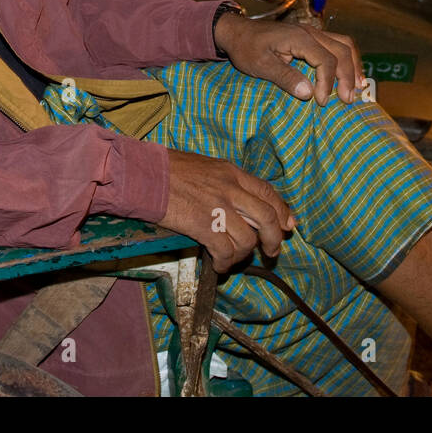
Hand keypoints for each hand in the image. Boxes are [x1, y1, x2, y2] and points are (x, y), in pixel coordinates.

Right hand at [158, 149, 295, 271]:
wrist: (143, 173)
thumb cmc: (167, 169)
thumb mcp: (204, 167)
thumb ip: (224, 182)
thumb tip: (239, 202)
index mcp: (231, 172)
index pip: (267, 192)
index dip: (282, 211)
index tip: (288, 225)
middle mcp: (230, 188)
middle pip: (266, 218)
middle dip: (274, 239)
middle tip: (272, 252)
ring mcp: (218, 208)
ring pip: (248, 239)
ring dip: (243, 255)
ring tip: (232, 259)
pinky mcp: (203, 226)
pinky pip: (225, 251)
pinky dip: (225, 263)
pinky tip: (218, 265)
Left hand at [214, 13, 363, 105]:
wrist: (237, 31)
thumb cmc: (246, 48)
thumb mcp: (260, 65)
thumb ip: (284, 77)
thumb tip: (308, 93)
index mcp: (300, 38)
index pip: (326, 60)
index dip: (328, 83)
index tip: (321, 102)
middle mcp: (311, 32)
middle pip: (342, 50)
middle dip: (348, 76)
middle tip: (348, 100)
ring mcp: (313, 33)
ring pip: (344, 44)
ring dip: (353, 65)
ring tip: (358, 88)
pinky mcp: (312, 37)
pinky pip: (338, 45)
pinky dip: (348, 60)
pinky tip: (350, 75)